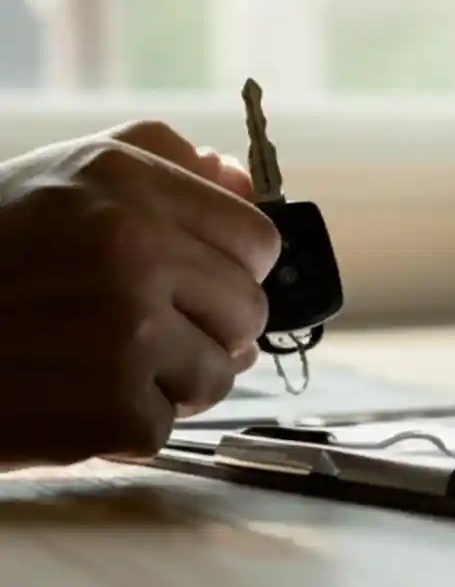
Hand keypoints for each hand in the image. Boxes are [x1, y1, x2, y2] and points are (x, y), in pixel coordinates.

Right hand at [0, 121, 278, 464]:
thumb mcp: (65, 177)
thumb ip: (164, 163)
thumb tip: (240, 179)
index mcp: (128, 184)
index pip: (257, 240)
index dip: (233, 268)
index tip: (197, 281)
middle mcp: (134, 251)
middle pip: (249, 310)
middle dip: (208, 328)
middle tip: (141, 328)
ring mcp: (128, 333)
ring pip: (222, 373)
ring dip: (173, 380)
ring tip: (104, 362)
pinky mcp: (116, 407)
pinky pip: (169, 424)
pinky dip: (127, 424)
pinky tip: (75, 397)